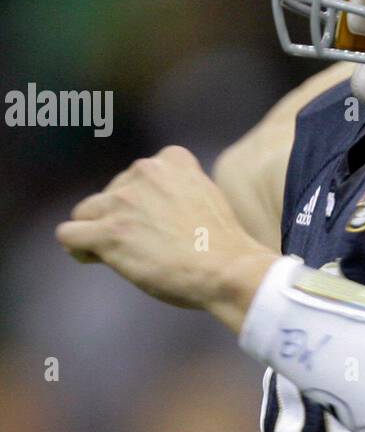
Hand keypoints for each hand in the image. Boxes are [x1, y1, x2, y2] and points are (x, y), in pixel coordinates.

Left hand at [56, 145, 276, 326]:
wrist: (228, 271)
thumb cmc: (221, 245)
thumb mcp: (204, 197)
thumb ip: (175, 190)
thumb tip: (143, 212)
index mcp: (171, 160)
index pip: (136, 177)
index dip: (139, 203)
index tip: (153, 224)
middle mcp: (144, 172)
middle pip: (109, 195)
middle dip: (117, 219)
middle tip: (145, 246)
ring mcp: (124, 202)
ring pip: (85, 212)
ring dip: (96, 233)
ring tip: (121, 255)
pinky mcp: (109, 232)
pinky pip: (69, 234)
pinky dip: (78, 248)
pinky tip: (95, 258)